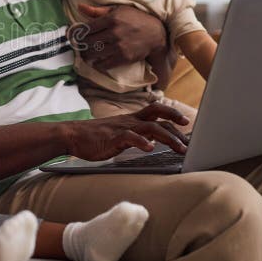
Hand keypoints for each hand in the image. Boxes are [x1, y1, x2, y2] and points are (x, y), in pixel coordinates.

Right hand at [65, 103, 189, 160]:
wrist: (72, 135)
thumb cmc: (94, 137)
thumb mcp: (118, 133)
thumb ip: (134, 135)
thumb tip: (150, 141)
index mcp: (131, 119)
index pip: (156, 111)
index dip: (172, 114)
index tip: (186, 122)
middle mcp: (130, 121)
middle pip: (158, 117)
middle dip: (176, 126)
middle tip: (189, 139)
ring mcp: (122, 128)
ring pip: (150, 128)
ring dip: (167, 137)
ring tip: (179, 148)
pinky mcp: (112, 138)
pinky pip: (130, 137)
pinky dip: (141, 142)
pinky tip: (150, 148)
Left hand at [72, 4, 166, 69]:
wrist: (155, 34)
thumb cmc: (135, 19)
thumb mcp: (118, 10)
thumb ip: (97, 11)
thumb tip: (80, 7)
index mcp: (111, 18)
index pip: (87, 28)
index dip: (78, 33)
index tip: (75, 36)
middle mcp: (114, 32)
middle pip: (88, 42)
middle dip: (81, 45)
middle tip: (80, 46)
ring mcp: (119, 46)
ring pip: (94, 53)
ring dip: (87, 55)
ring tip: (86, 54)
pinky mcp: (124, 57)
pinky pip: (104, 64)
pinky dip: (98, 64)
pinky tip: (97, 61)